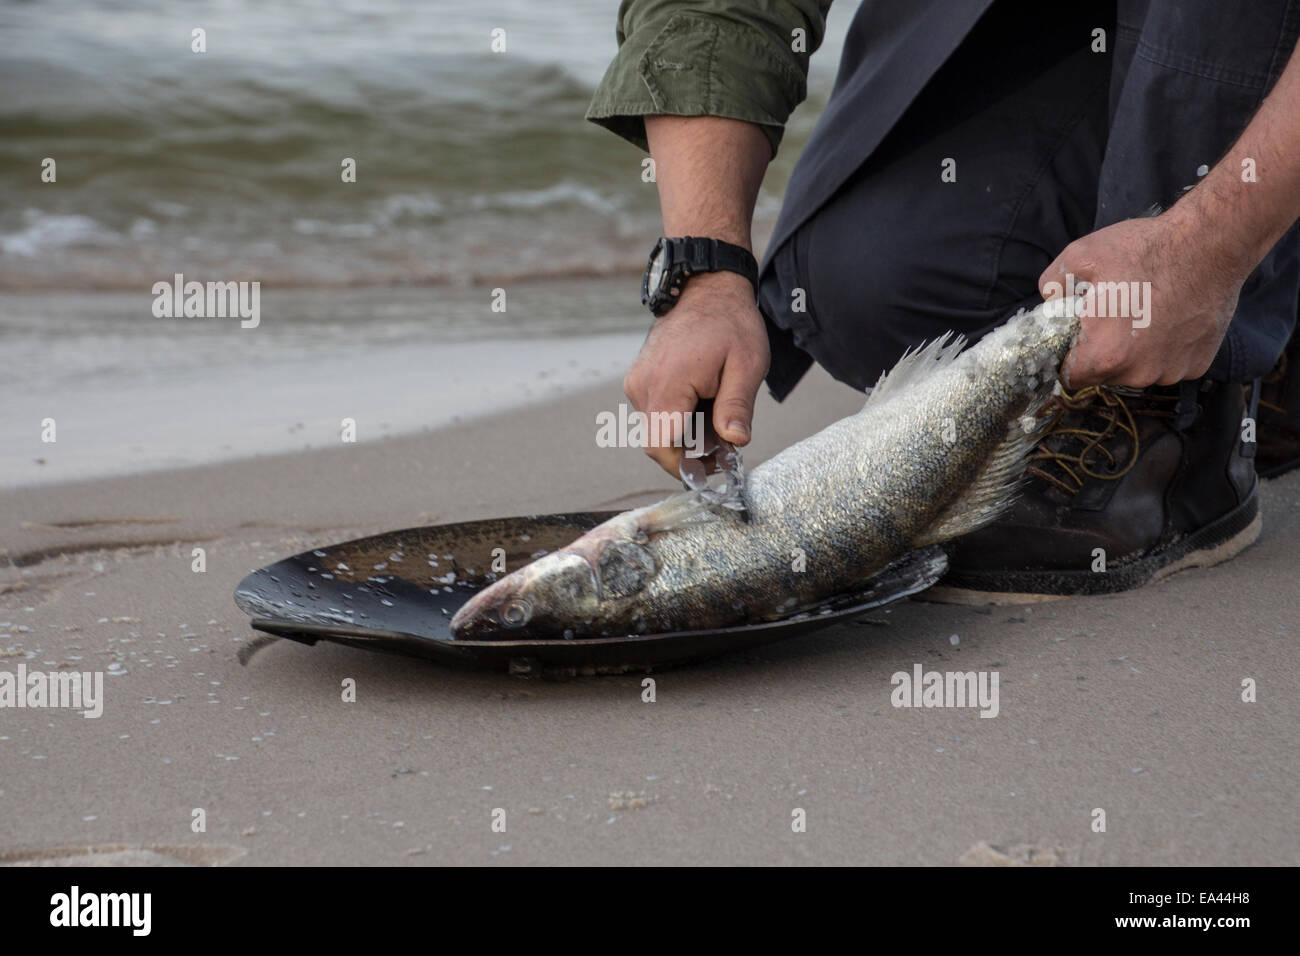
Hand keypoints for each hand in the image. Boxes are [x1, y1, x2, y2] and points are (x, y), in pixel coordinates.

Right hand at [622, 271, 769, 476]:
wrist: (706, 287)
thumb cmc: (730, 323)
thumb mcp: (746, 365)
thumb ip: (737, 406)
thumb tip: (736, 441)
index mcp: (668, 385)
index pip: (661, 447)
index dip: (685, 467)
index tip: (714, 470)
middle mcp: (643, 386)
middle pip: (660, 443)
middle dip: (693, 452)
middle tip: (728, 445)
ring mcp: (637, 382)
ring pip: (658, 429)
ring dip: (688, 435)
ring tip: (719, 415)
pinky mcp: (639, 379)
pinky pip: (656, 412)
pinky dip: (680, 418)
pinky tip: (704, 403)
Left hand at [1039, 213, 1247, 387]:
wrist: (1211, 243)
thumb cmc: (1146, 250)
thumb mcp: (1080, 257)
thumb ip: (1052, 284)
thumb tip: (1048, 299)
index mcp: (1105, 356)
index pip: (1070, 378)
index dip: (1067, 357)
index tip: (1075, 338)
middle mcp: (1139, 374)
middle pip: (1105, 374)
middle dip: (1102, 349)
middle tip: (1113, 314)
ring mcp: (1172, 371)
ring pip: (1138, 370)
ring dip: (1135, 350)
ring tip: (1144, 312)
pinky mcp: (1197, 364)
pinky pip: (1169, 363)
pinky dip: (1165, 347)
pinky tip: (1170, 317)